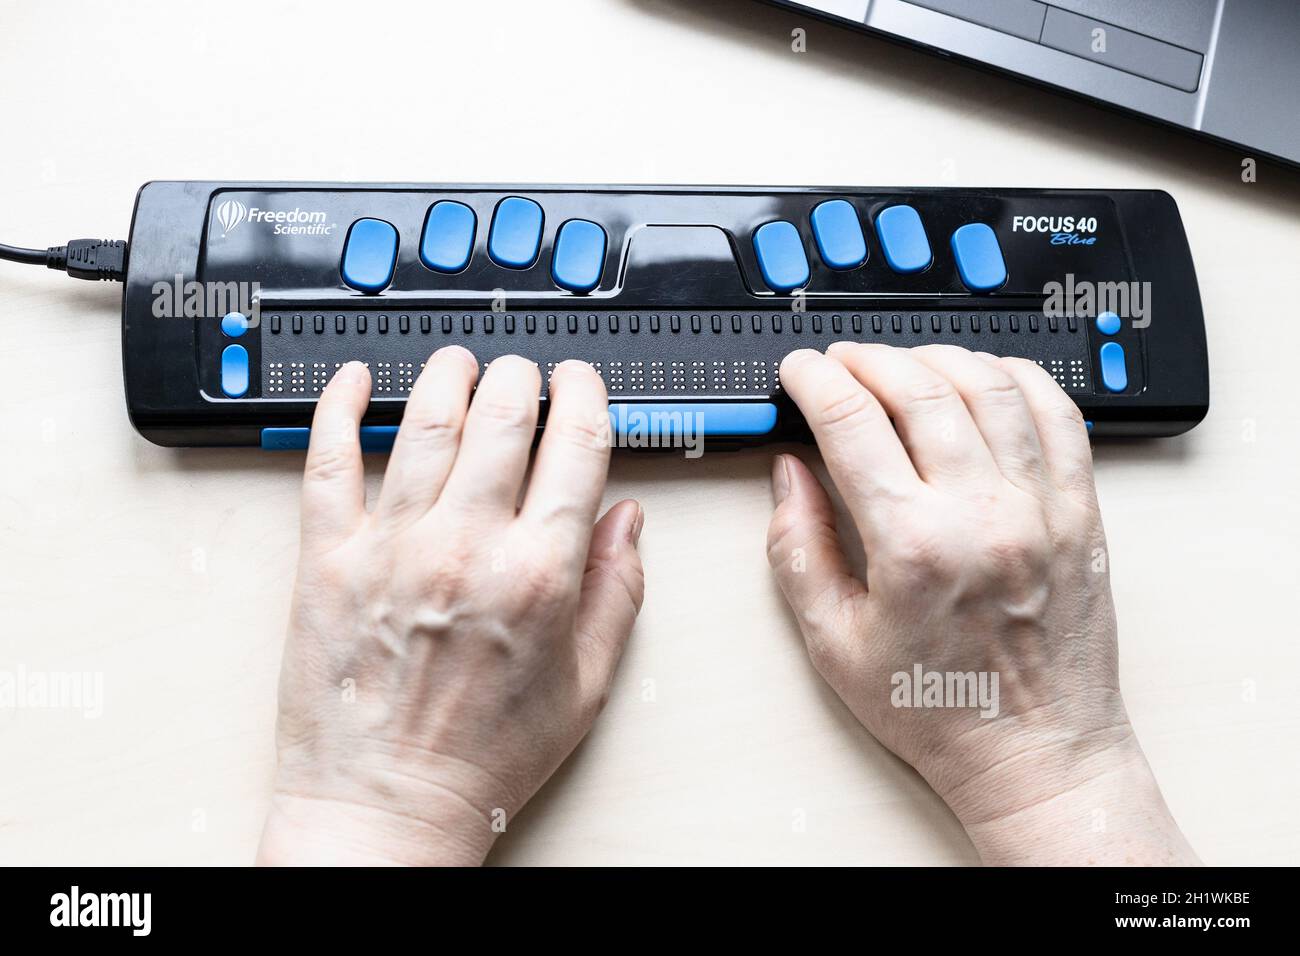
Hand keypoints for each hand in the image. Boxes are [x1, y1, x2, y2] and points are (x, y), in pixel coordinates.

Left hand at [257, 349, 643, 865]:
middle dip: (521, 377)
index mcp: (538, 574)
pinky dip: (337, 407)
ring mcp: (391, 547)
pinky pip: (328, 461)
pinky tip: (353, 380)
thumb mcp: (586, 685)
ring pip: (423, 421)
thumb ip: (617, 591)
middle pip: (501, 416)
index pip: (574, 445)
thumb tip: (626, 518)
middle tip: (522, 373)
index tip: (581, 382)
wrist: (385, 807)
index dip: (584, 395)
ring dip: (448, 376)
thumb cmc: (484, 759)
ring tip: (459, 364)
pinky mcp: (326, 559)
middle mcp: (466, 547)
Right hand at [767, 343, 1197, 864]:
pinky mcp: (1081, 513)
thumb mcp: (833, 642)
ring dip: (936, 357)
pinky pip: (1060, 415)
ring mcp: (1042, 507)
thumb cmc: (937, 709)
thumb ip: (798, 548)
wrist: (1034, 753)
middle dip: (866, 360)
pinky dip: (1018, 377)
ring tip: (903, 364)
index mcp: (913, 546)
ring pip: (990, 385)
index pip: (852, 422)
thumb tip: (790, 472)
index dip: (814, 381)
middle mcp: (983, 514)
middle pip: (919, 388)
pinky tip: (985, 377)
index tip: (799, 372)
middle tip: (839, 362)